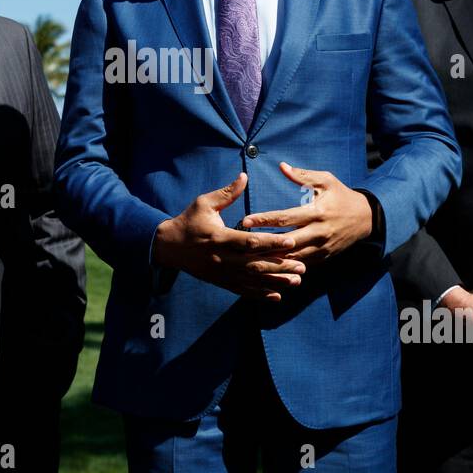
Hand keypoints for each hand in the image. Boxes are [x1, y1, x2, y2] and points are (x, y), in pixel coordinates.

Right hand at [153, 173, 302, 300]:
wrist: (169, 246)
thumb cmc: (189, 221)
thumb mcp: (204, 203)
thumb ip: (226, 193)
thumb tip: (244, 176)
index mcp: (219, 237)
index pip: (249, 242)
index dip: (271, 242)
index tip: (291, 241)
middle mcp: (222, 258)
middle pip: (255, 264)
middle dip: (280, 266)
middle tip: (303, 266)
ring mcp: (222, 272)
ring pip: (252, 280)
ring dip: (276, 281)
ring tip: (297, 281)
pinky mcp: (221, 281)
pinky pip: (243, 290)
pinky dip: (260, 294)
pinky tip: (277, 296)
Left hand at [240, 163, 373, 263]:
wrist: (366, 218)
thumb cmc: (341, 196)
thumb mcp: (326, 181)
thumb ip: (303, 175)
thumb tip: (281, 166)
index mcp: (317, 212)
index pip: (286, 218)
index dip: (265, 220)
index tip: (246, 220)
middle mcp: (318, 233)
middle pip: (286, 241)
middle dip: (264, 243)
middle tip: (242, 243)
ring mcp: (322, 248)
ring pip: (293, 258)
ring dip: (272, 259)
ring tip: (250, 258)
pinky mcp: (324, 257)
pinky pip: (302, 265)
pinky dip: (286, 267)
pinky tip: (269, 267)